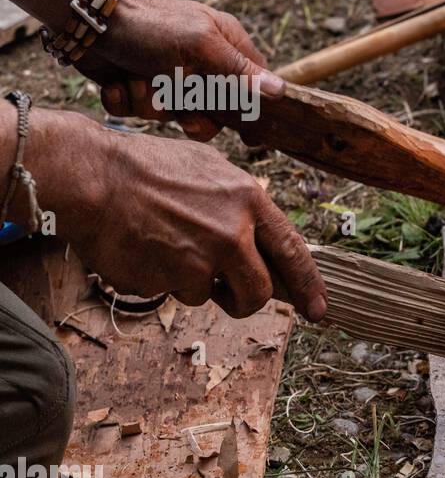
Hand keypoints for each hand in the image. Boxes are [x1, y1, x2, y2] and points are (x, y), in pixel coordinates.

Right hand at [40, 111, 324, 320]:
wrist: (91, 176)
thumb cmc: (147, 167)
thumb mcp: (211, 170)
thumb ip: (242, 204)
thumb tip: (264, 237)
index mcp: (249, 201)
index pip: (293, 251)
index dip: (308, 285)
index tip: (319, 309)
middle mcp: (232, 233)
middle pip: (258, 292)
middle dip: (246, 300)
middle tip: (229, 295)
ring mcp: (199, 260)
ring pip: (209, 295)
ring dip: (192, 282)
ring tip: (166, 245)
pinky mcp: (166, 281)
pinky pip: (172, 293)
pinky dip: (160, 280)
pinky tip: (144, 249)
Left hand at [72, 0, 283, 141]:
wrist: (87, 16)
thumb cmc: (151, 24)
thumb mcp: (201, 48)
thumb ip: (239, 72)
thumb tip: (282, 92)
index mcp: (226, 48)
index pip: (254, 88)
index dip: (248, 110)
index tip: (244, 131)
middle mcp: (201, 65)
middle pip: (212, 112)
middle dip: (188, 112)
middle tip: (178, 102)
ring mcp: (168, 77)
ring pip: (171, 116)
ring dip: (150, 104)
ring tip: (137, 80)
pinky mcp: (137, 86)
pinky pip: (138, 114)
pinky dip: (125, 102)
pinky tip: (117, 83)